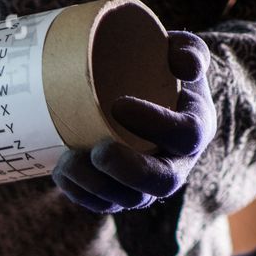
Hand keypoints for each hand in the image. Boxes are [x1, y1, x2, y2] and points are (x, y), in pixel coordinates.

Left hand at [53, 31, 215, 213]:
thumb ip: (186, 49)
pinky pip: (101, 205)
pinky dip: (78, 193)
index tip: (118, 105)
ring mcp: (146, 185)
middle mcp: (176, 163)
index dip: (156, 124)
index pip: (186, 134)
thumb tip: (183, 66)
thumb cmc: (158, 72)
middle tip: (97, 151)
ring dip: (94, 185)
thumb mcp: (179, 52)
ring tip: (67, 160)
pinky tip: (60, 172)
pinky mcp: (118, 195)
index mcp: (195, 128)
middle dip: (127, 170)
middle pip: (162, 181)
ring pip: (128, 200)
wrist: (140, 96)